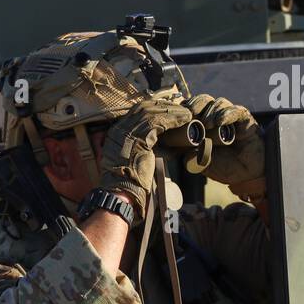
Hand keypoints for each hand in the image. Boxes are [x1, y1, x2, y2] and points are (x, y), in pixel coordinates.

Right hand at [97, 97, 193, 215]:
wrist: (122, 196)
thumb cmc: (131, 184)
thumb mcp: (137, 161)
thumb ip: (146, 150)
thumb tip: (169, 145)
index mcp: (116, 134)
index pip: (137, 113)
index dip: (156, 109)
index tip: (172, 110)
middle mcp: (118, 130)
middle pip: (144, 108)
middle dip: (165, 107)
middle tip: (182, 109)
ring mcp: (125, 133)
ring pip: (152, 113)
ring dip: (172, 111)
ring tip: (187, 113)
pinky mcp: (136, 139)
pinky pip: (157, 122)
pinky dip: (173, 119)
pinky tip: (184, 119)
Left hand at [184, 94, 264, 191]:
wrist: (250, 174)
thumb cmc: (227, 168)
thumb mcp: (202, 164)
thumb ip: (190, 156)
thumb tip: (178, 149)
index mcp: (204, 126)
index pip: (192, 108)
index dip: (185, 108)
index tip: (178, 115)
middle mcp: (216, 118)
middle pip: (203, 101)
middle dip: (195, 105)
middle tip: (190, 114)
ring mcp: (231, 117)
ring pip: (218, 103)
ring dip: (211, 111)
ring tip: (207, 124)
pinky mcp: (244, 118)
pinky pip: (235, 110)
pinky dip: (226, 114)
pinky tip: (220, 122)